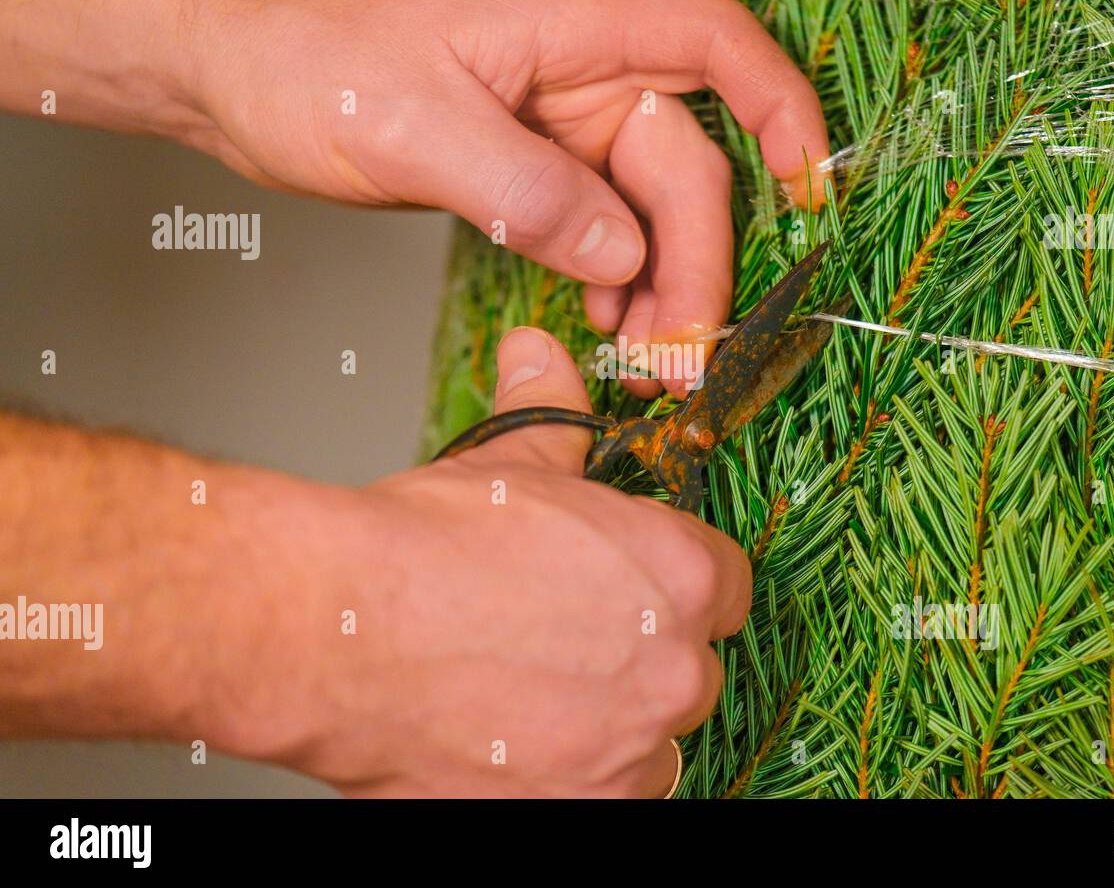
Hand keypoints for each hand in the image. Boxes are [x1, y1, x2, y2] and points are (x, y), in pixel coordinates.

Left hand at [178, 0, 828, 396]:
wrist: (227, 71)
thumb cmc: (304, 61)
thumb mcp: (413, 128)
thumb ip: (526, 192)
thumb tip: (620, 256)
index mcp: (566, 30)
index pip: (711, 44)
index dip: (779, 105)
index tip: (810, 184)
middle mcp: (575, 76)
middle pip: (683, 162)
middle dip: (695, 257)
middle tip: (681, 350)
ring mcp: (552, 127)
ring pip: (644, 209)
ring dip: (658, 284)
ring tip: (646, 360)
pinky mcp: (525, 170)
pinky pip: (596, 229)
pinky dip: (611, 281)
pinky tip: (603, 328)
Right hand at [267, 327, 750, 796]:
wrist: (334, 633)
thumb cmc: (416, 553)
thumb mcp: (502, 463)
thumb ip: (547, 413)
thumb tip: (540, 354)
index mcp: (675, 575)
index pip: (725, 587)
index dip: (675, 587)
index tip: (635, 594)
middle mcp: (669, 669)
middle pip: (689, 672)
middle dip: (640, 660)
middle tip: (566, 647)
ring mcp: (626, 753)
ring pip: (649, 747)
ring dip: (610, 728)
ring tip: (533, 699)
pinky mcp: (574, 812)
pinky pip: (599, 797)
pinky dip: (566, 781)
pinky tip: (509, 746)